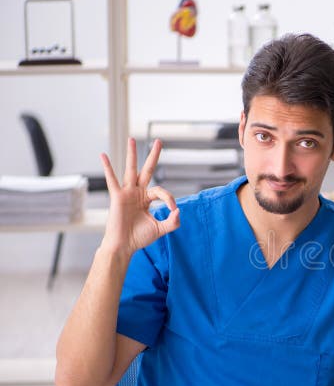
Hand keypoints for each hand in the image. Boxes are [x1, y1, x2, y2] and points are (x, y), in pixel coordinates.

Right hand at [99, 138, 179, 256]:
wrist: (124, 246)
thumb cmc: (139, 238)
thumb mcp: (161, 229)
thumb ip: (173, 221)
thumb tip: (178, 211)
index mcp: (147, 199)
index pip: (161, 191)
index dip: (169, 198)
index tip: (173, 209)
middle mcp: (137, 193)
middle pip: (147, 170)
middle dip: (153, 156)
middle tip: (159, 141)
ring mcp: (127, 193)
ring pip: (130, 170)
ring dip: (132, 154)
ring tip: (132, 139)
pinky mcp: (117, 196)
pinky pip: (112, 180)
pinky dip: (107, 168)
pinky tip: (103, 155)